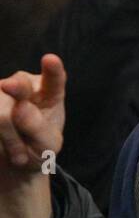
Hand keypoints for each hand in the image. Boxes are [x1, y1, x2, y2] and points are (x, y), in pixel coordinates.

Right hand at [0, 56, 65, 217]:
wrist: (15, 158)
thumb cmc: (38, 148)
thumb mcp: (47, 145)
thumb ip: (39, 127)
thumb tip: (20, 107)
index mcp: (49, 94)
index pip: (53, 80)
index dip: (52, 70)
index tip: (50, 59)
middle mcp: (24, 86)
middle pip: (18, 88)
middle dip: (14, 90)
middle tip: (8, 87)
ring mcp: (0, 92)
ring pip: (1, 111)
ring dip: (10, 138)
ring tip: (20, 156)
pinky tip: (5, 149)